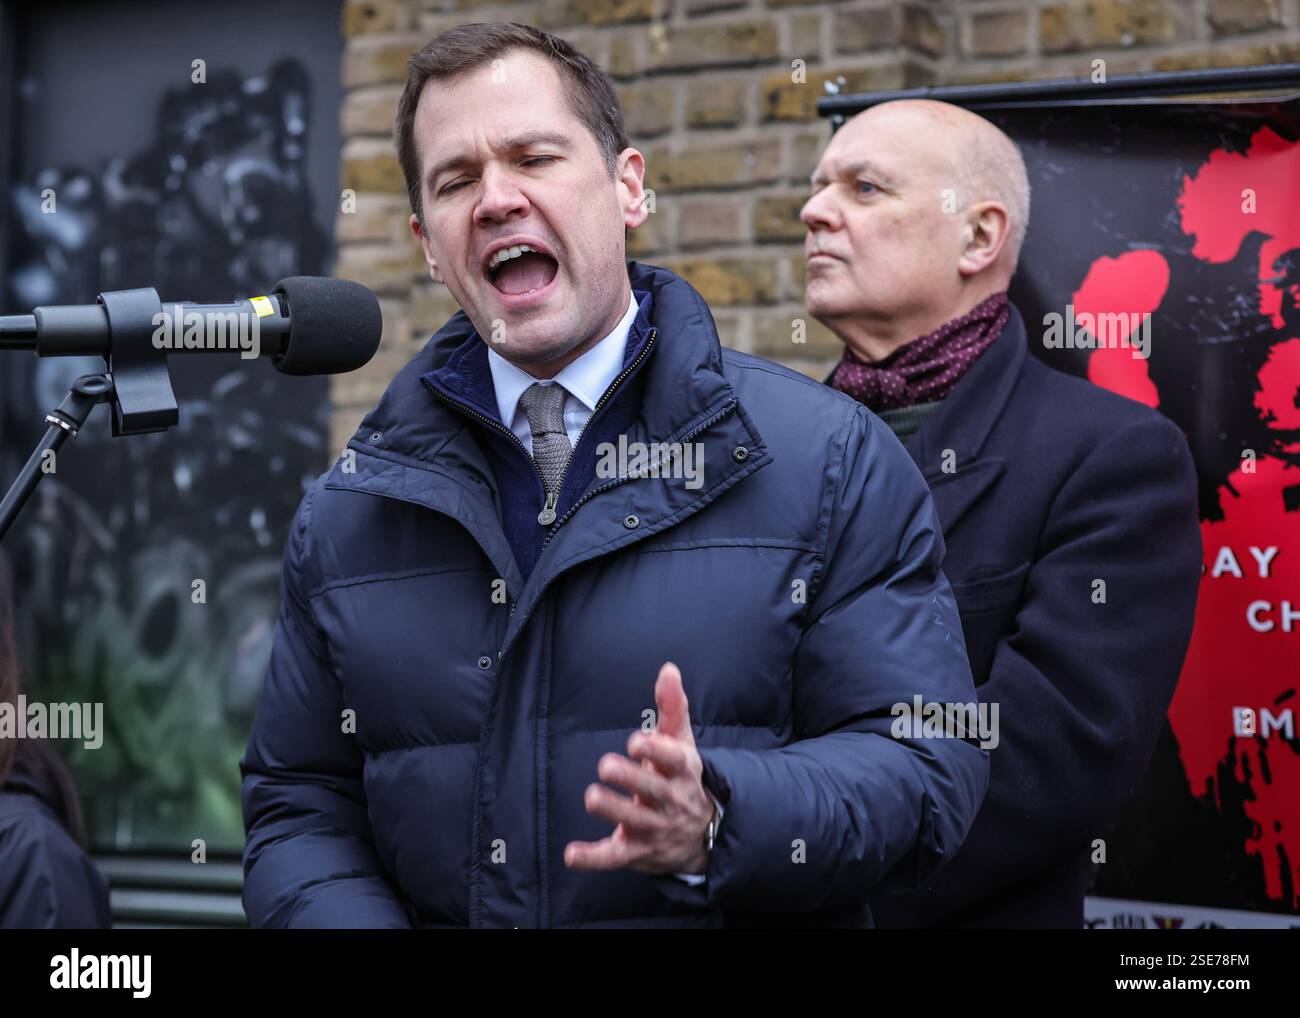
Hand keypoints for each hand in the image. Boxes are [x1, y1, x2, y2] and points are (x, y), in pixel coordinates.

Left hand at [564, 661, 715, 875]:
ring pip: (635, 822)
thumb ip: (672, 706)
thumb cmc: (681, 776)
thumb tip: (668, 668)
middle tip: (606, 766)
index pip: (674, 761)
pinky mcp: (636, 852)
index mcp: (683, 771)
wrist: (703, 834)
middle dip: (631, 779)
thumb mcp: (681, 741)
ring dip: (613, 810)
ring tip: (592, 797)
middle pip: (653, 791)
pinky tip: (571, 854)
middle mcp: (671, 801)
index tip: (636, 741)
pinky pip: (614, 857)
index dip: (656, 751)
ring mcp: (654, 829)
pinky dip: (593, 858)